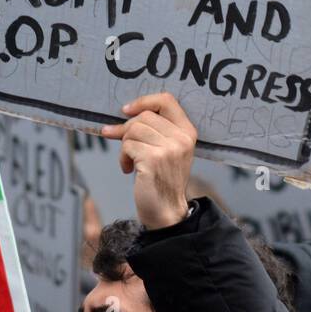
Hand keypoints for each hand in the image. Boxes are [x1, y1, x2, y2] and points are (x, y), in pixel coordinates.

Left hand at [101, 92, 196, 229]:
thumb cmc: (162, 179)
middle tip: (124, 146)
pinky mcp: (153, 160)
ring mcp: (169, 149)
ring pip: (133, 130)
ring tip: (130, 161)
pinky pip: (127, 146)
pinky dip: (123, 158)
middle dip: (127, 129)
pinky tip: (129, 169)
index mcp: (187, 132)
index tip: (126, 110)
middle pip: (144, 116)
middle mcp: (181, 138)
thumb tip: (125, 112)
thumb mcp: (166, 149)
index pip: (166, 100)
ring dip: (124, 146)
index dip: (144, 101)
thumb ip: (154, 130)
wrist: (166, 211)